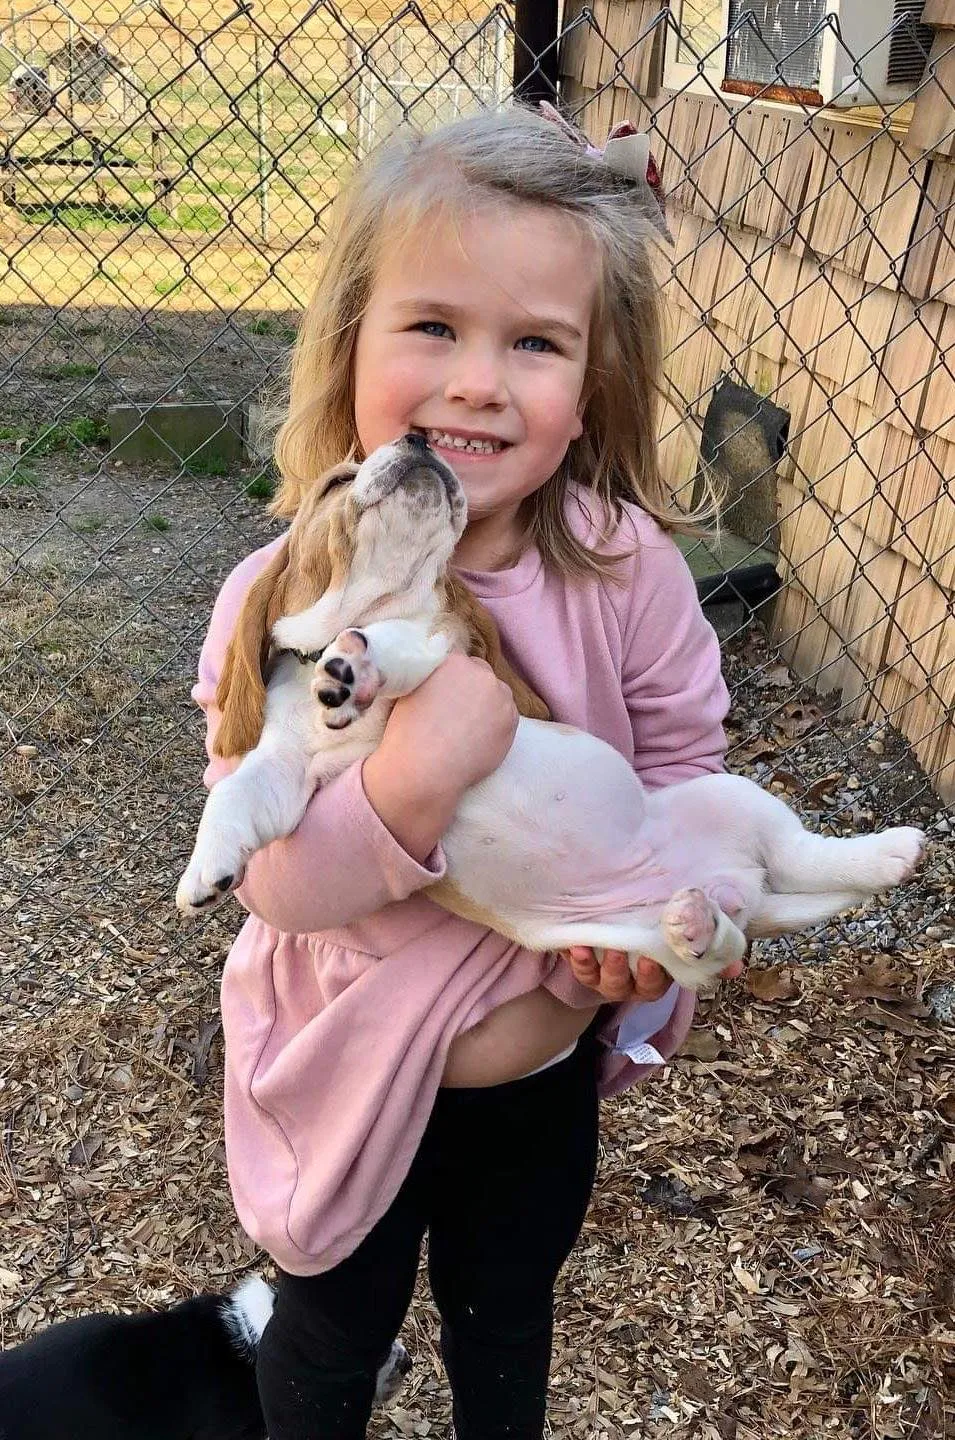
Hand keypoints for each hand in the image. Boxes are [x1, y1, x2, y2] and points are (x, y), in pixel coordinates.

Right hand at [363, 654, 517, 860]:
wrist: (425, 769)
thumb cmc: (408, 733)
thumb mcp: (410, 691)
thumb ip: (431, 677)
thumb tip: (439, 680)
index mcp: (453, 661)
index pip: (460, 661)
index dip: (454, 678)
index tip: (449, 693)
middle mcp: (480, 673)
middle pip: (481, 673)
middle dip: (472, 688)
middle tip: (460, 711)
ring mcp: (500, 696)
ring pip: (498, 695)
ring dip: (489, 704)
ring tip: (470, 728)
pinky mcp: (512, 720)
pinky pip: (507, 717)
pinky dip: (497, 725)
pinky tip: (480, 739)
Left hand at [563, 947, 744, 1001]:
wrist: (616, 934)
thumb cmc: (653, 933)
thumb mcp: (679, 936)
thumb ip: (706, 943)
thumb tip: (735, 966)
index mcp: (659, 978)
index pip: (662, 983)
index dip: (657, 974)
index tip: (652, 958)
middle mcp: (635, 985)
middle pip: (632, 987)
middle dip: (626, 971)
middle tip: (622, 951)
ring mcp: (609, 980)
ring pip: (606, 982)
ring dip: (600, 967)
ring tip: (596, 947)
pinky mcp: (586, 972)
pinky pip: (581, 971)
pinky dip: (578, 960)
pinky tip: (574, 946)